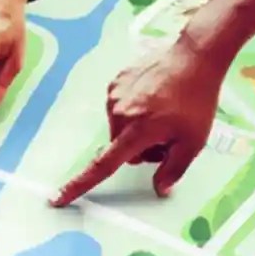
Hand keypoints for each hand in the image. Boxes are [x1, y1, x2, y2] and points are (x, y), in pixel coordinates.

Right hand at [51, 37, 228, 206]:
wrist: (194, 58)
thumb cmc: (197, 101)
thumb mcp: (193, 142)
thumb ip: (173, 170)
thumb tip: (159, 190)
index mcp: (137, 131)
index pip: (102, 165)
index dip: (79, 185)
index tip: (57, 198)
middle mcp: (120, 113)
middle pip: (120, 148)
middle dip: (140, 149)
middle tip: (167, 135)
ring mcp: (116, 95)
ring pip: (119, 128)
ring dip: (136, 128)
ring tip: (163, 112)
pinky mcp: (117, 81)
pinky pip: (120, 107)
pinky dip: (135, 109)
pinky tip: (156, 98)